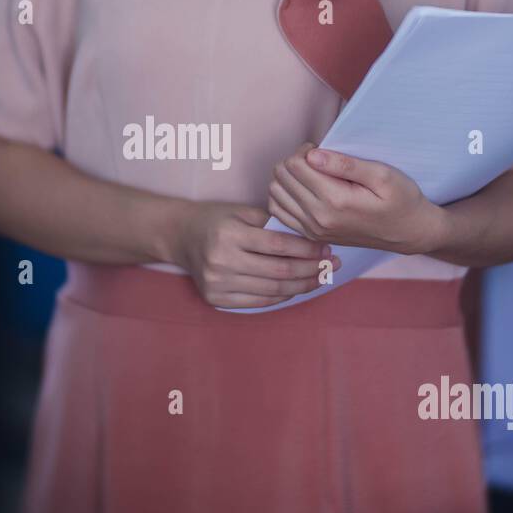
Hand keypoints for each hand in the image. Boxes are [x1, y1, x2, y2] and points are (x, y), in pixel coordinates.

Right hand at [169, 200, 339, 308]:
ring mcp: (217, 282)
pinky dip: (282, 295)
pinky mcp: (215, 298)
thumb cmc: (216, 219)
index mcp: (229, 233)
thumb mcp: (241, 211)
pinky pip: (258, 301)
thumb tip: (312, 239)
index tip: (326, 248)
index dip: (307, 249)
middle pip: (279, 271)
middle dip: (311, 269)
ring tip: (321, 277)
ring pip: (272, 289)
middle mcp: (221, 260)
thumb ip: (273, 223)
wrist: (180, 236)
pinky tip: (297, 287)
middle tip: (332, 264)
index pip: (278, 245)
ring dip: (302, 285)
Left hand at [268, 143, 445, 254]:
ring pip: (275, 193)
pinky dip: (284, 195)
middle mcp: (318, 218)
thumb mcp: (382, 175)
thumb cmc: (401, 200)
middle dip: (295, 160)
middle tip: (317, 158)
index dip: (305, 149)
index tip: (322, 149)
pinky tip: (303, 188)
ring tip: (310, 172)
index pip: (295, 165)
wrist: (408, 233)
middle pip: (282, 177)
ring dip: (287, 176)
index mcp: (335, 201)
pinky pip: (279, 212)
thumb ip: (346, 164)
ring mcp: (312, 230)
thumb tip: (313, 155)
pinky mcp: (311, 235)